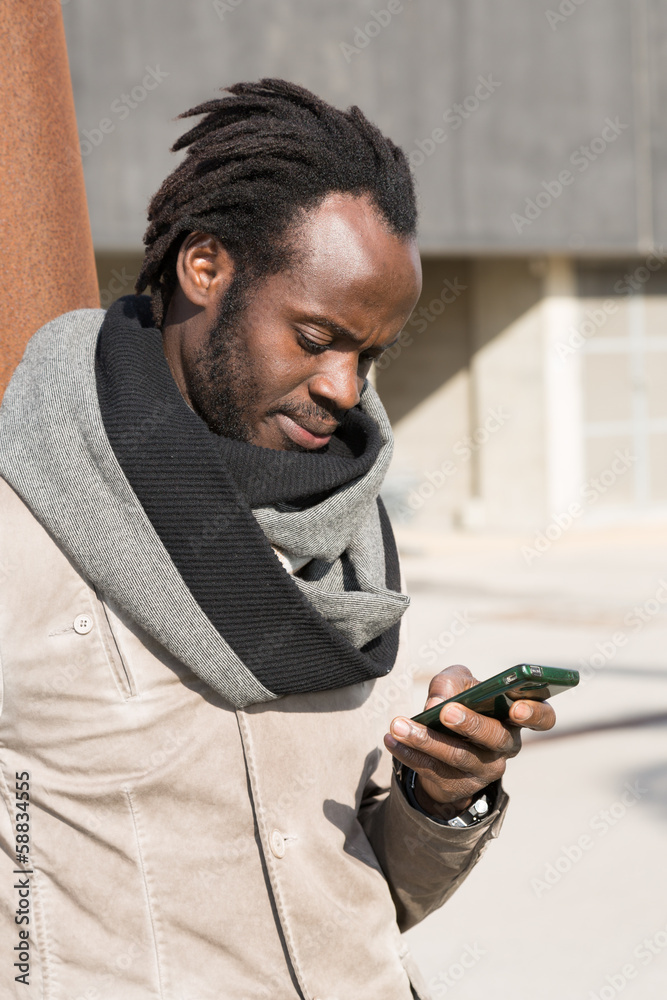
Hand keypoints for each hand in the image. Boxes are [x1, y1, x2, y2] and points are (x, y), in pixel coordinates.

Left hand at [384, 664, 555, 820]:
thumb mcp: (457, 683)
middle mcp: (505, 747)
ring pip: (457, 757)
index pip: (542, 717)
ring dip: (426, 739)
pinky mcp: (458, 786)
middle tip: (445, 712)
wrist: (445, 739)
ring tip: (399, 724)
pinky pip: (433, 770)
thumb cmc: (461, 701)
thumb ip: (450, 682)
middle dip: (470, 724)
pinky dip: (409, 753)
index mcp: (515, 717)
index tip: (517, 708)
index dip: (534, 714)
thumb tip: (437, 703)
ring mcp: (483, 770)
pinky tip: (392, 740)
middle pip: (495, 738)